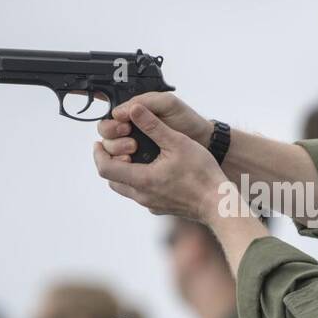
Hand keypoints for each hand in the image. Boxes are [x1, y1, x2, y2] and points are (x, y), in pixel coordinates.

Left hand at [94, 103, 228, 221]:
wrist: (219, 203)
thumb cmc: (202, 174)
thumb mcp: (177, 143)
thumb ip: (153, 126)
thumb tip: (134, 110)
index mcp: (142, 179)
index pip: (105, 168)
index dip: (98, 154)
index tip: (99, 143)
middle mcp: (142, 196)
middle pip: (112, 180)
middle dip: (109, 162)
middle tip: (115, 147)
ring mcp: (151, 204)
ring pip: (125, 188)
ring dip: (123, 172)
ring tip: (132, 156)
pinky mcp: (160, 208)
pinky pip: (140, 194)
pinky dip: (137, 181)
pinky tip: (151, 169)